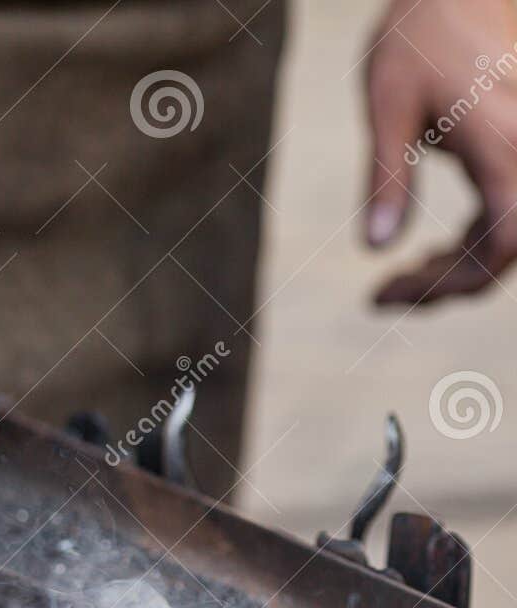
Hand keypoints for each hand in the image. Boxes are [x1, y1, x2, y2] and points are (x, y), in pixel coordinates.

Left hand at [364, 0, 516, 304]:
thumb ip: (385, 176)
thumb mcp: (387, 107)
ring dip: (457, 270)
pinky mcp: (515, 154)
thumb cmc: (417, 38)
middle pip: (507, 250)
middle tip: (382, 296)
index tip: (391, 293)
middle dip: (449, 284)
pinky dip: (469, 246)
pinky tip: (423, 257)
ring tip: (395, 283)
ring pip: (508, 239)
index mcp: (505, 144)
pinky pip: (506, 218)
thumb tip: (376, 246)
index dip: (455, 282)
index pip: (502, 242)